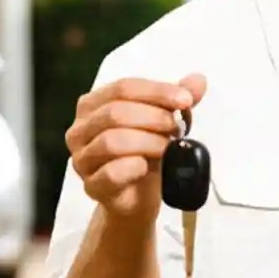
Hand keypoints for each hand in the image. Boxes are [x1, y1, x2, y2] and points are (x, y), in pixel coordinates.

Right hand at [65, 74, 207, 222]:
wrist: (137, 197)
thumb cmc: (145, 153)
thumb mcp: (163, 122)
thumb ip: (177, 100)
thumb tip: (198, 80)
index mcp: (92, 105)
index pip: (123, 88)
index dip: (157, 91)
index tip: (186, 100)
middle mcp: (80, 130)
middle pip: (115, 113)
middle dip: (153, 118)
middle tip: (177, 128)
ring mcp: (82, 159)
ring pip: (111, 142)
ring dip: (147, 142)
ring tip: (167, 148)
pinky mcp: (91, 187)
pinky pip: (110, 174)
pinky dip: (132, 168)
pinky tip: (146, 167)